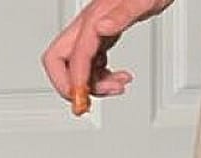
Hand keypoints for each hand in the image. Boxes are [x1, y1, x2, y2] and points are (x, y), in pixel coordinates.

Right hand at [42, 0, 173, 113]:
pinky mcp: (102, 38)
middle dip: (70, 86)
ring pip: (78, 67)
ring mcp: (94, 34)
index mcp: (92, 21)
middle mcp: (88, 28)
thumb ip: (121, 15)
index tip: (81, 101)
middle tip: (87, 104)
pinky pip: (93, 64)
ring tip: (119, 86)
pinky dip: (103, 78)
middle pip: (59, 62)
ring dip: (94, 85)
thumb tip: (102, 28)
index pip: (74, 57)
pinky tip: (120, 77)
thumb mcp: (140, 2)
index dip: (75, 82)